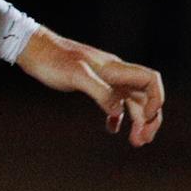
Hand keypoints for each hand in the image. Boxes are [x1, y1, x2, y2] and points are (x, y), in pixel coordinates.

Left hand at [16, 29, 164, 146]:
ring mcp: (104, 79)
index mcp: (115, 69)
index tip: (146, 118)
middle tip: (142, 141)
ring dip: (137, 121)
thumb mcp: (76, 75)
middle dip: (149, 118)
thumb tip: (119, 112)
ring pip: (130, 101)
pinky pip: (113, 102)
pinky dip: (117, 117)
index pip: (150, 80)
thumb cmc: (53, 60)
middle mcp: (115, 73)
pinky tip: (111, 128)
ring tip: (135, 141)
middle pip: (145, 95)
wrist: (33, 49)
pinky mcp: (92, 84)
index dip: (156, 99)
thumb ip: (100, 92)